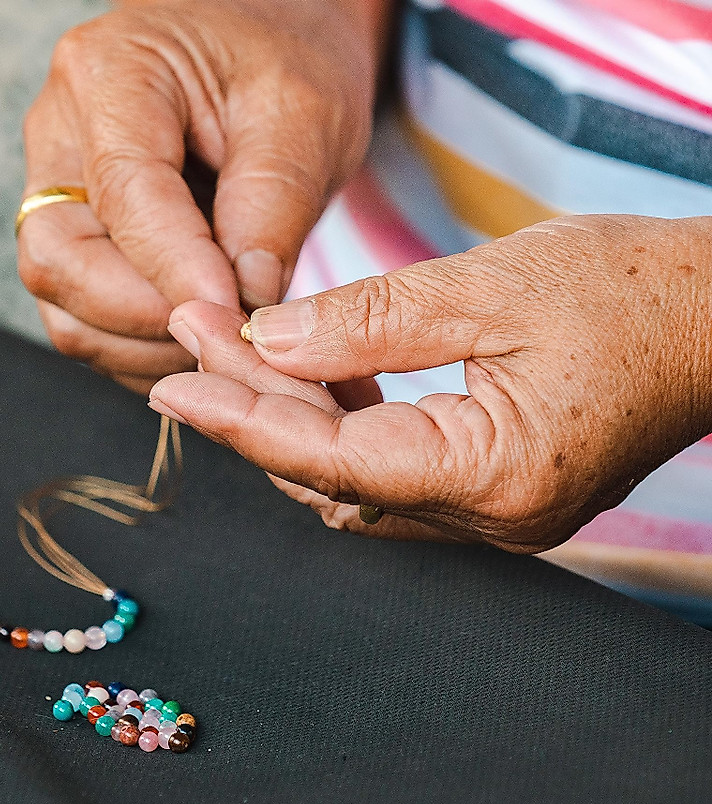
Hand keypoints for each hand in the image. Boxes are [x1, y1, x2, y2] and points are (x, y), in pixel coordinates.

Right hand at [18, 0, 376, 391]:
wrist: (270, 59)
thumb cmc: (290, 67)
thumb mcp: (308, 114)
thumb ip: (273, 204)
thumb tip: (243, 305)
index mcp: (108, 70)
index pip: (123, 192)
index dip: (176, 267)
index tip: (238, 315)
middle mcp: (57, 132)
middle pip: (57, 258)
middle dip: (143, 317)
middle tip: (229, 336)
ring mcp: (53, 192)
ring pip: (62, 304)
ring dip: (143, 346)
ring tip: (226, 341)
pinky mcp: (70, 243)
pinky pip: (84, 322)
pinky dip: (142, 352)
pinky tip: (204, 342)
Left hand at [148, 215, 711, 552]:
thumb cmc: (630, 289)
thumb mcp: (489, 286)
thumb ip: (368, 319)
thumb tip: (266, 339)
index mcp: (494, 475)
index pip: (330, 457)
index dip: (241, 417)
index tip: (172, 380)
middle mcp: (491, 517)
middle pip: (329, 471)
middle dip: (253, 406)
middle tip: (190, 341)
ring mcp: (494, 511)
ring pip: (351, 474)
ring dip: (289, 412)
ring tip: (228, 345)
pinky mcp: (494, 488)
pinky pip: (388, 465)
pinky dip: (338, 420)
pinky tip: (303, 368)